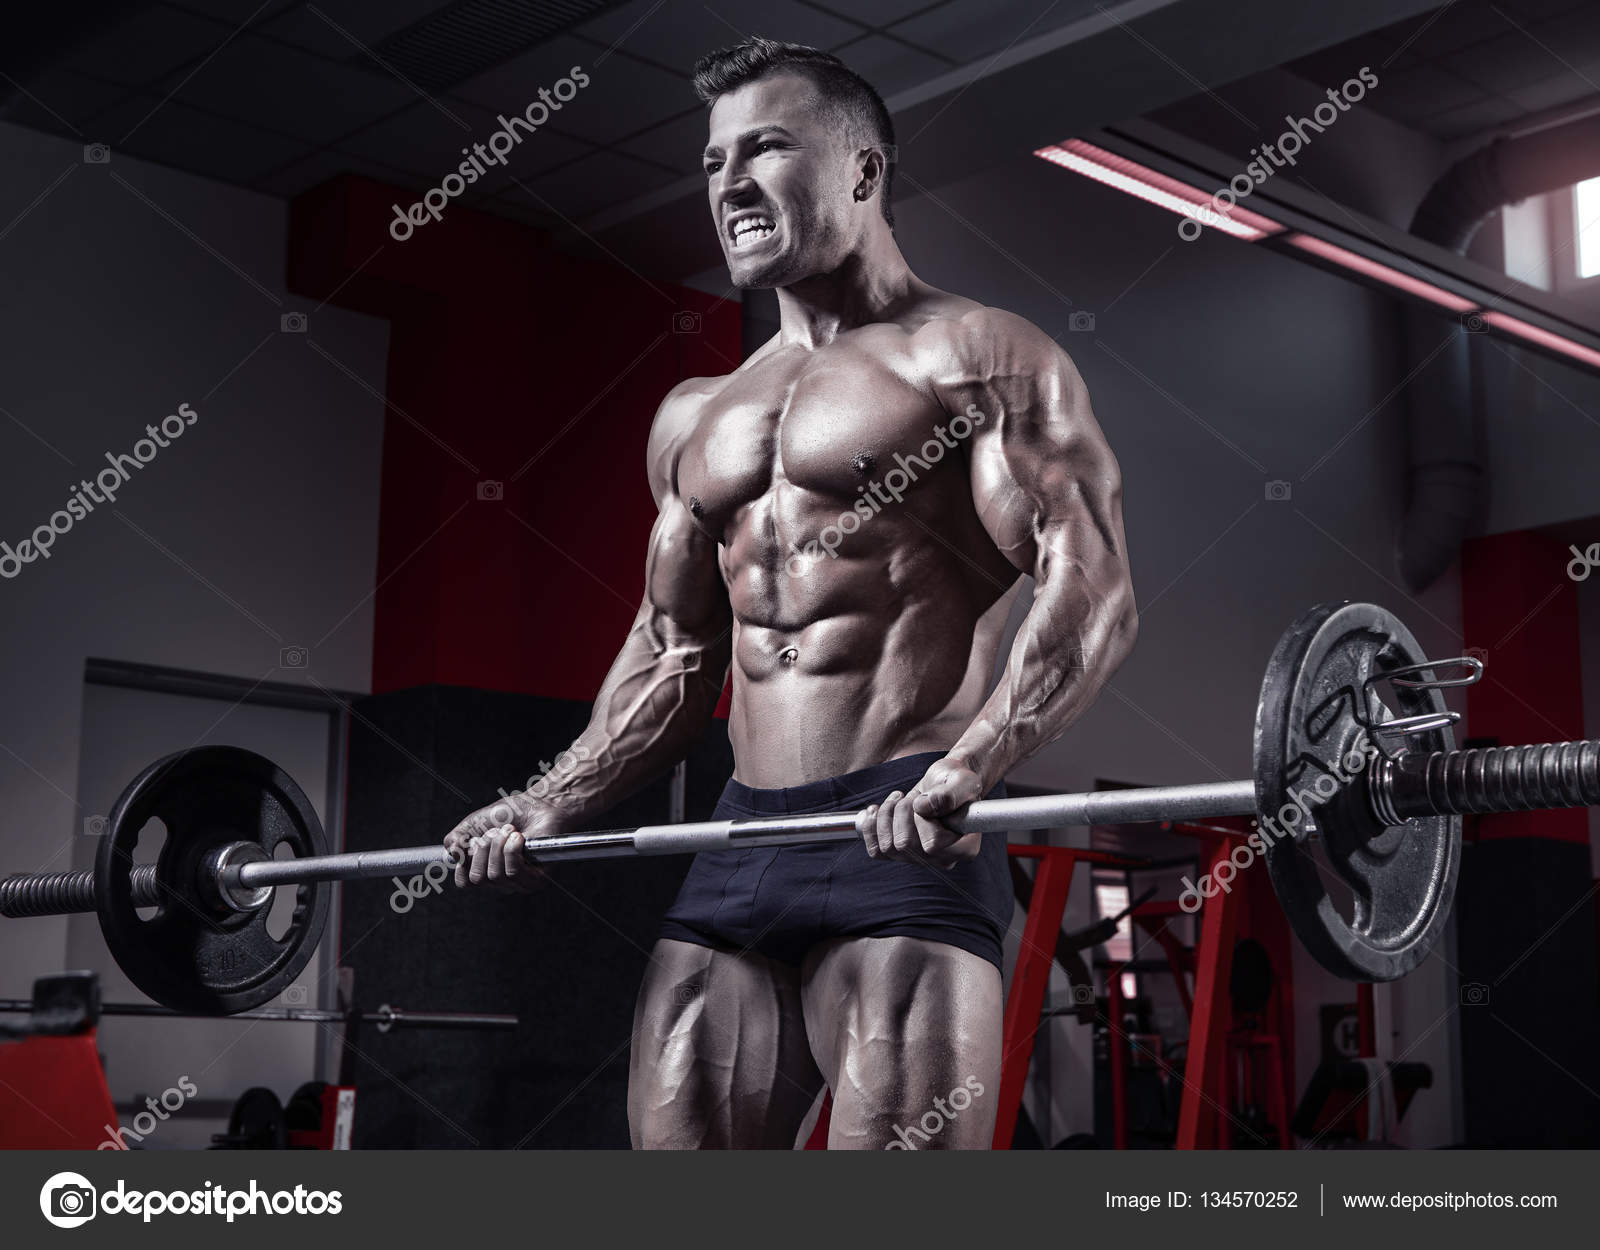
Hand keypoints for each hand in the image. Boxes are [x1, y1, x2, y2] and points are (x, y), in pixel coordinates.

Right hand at [444, 792, 576, 891]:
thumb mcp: (473, 824)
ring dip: (499, 845)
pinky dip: (512, 849)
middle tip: (495, 832)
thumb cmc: (509, 815)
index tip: (473, 840)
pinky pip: (513, 872)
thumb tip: (453, 854)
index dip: (464, 861)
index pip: (465, 883)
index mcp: (484, 872)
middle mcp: (500, 882)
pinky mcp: (536, 879)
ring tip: (510, 830)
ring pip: (494, 875)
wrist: (538, 804)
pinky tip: (519, 838)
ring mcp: (518, 883)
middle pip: (477, 878)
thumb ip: (455, 840)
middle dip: (482, 848)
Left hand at [855, 757, 985, 866]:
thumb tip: (923, 808)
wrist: (944, 782)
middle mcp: (942, 859)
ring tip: (900, 798)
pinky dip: (871, 826)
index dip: (924, 818)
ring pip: (887, 846)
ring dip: (888, 814)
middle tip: (914, 796)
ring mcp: (919, 859)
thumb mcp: (963, 781)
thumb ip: (950, 794)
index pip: (932, 844)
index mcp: (964, 847)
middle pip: (904, 845)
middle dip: (903, 811)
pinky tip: (878, 809)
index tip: (929, 799)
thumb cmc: (958, 782)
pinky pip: (875, 850)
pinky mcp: (900, 854)